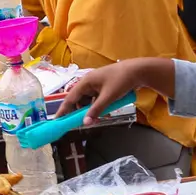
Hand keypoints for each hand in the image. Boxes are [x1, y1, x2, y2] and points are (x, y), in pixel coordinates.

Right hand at [57, 58, 174, 125]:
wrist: (139, 70)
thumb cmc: (122, 81)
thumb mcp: (108, 97)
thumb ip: (96, 111)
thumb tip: (85, 123)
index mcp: (85, 82)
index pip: (70, 98)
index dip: (63, 110)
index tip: (57, 120)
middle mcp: (88, 83)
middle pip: (77, 100)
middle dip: (77, 112)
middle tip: (75, 123)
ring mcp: (96, 85)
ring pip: (87, 101)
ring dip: (88, 110)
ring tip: (92, 119)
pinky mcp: (103, 87)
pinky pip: (95, 99)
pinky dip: (96, 106)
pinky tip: (101, 112)